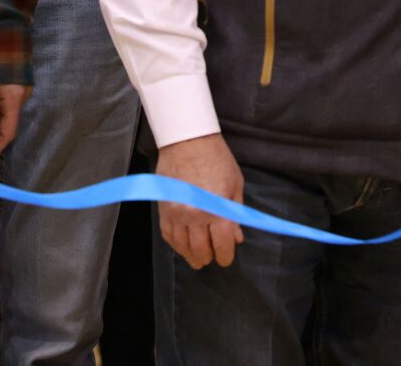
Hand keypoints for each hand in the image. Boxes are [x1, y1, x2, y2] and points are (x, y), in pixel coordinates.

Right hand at [156, 134, 245, 268]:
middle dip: (209, 257)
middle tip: (213, 258)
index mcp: (217, 208)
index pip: (222, 243)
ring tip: (198, 259)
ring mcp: (176, 213)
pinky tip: (183, 246)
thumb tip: (237, 237)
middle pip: (201, 249)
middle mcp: (195, 214)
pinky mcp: (163, 209)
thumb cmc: (217, 159)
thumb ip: (235, 213)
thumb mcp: (235, 184)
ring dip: (191, 255)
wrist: (187, 141)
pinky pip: (168, 235)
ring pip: (182, 245)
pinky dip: (176, 245)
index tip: (226, 259)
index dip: (225, 255)